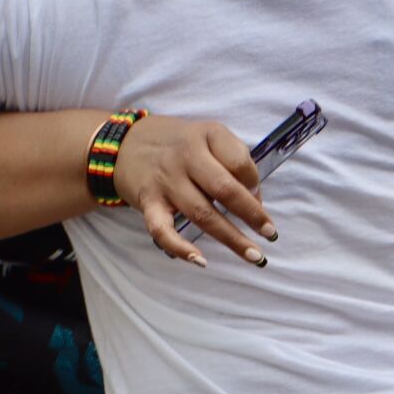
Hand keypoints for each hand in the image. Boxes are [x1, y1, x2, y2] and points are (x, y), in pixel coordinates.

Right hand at [113, 116, 274, 266]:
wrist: (122, 143)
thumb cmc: (175, 142)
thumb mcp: (206, 134)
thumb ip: (232, 159)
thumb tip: (254, 200)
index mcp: (206, 136)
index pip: (240, 163)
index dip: (256, 184)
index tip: (258, 198)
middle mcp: (185, 157)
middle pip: (224, 190)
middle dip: (252, 215)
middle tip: (270, 234)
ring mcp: (165, 181)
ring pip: (201, 214)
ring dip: (230, 238)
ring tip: (253, 255)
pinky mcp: (148, 202)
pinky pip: (162, 229)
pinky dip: (179, 247)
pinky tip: (199, 260)